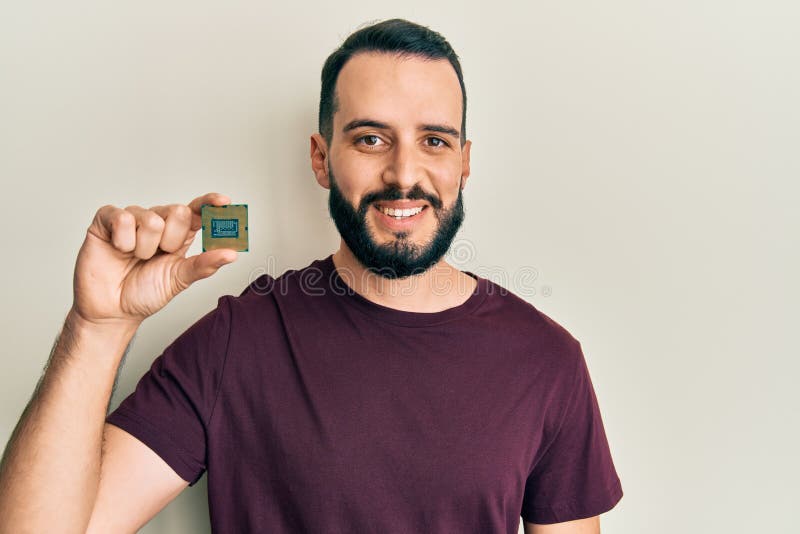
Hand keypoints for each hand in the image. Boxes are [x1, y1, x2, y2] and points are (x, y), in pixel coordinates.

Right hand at [71, 192, 237, 326]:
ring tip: (136, 258)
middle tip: (159, 256)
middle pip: (178, 211)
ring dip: (145, 247)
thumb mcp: (179, 279)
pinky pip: (123, 218)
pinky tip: (119, 250)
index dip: (210, 203)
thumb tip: (231, 254)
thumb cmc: (144, 293)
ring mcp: (132, 219)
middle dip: (171, 241)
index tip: (224, 202)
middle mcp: (157, 222)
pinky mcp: (107, 220)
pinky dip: (123, 240)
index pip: (197, 210)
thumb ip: (204, 265)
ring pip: (150, 219)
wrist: (113, 310)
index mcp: (178, 234)